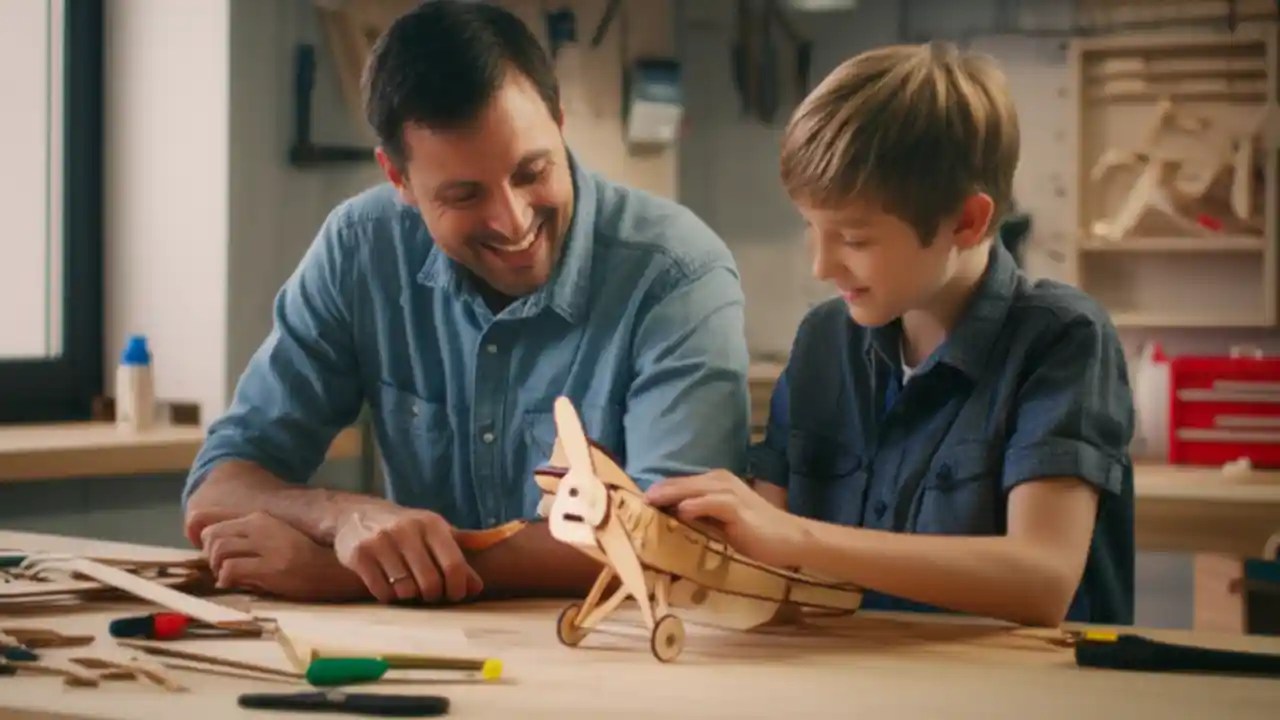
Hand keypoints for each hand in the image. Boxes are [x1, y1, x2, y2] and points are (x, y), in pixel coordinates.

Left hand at [199, 512, 366, 601]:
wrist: (331, 569)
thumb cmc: (300, 557)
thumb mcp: (271, 538)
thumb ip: (244, 535)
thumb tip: (205, 537)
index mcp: (259, 518)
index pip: (212, 522)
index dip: (205, 543)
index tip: (215, 557)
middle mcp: (260, 526)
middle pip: (212, 536)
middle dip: (210, 556)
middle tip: (223, 569)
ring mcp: (267, 546)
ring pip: (219, 551)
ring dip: (218, 569)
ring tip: (230, 578)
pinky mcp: (271, 567)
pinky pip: (231, 570)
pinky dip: (227, 580)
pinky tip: (238, 585)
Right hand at [333, 504, 483, 603]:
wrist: (356, 514)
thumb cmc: (405, 529)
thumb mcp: (434, 532)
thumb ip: (458, 556)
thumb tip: (476, 587)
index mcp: (431, 524)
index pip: (454, 564)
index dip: (458, 587)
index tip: (455, 595)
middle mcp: (406, 530)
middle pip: (430, 583)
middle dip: (433, 595)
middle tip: (430, 594)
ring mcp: (381, 542)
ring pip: (406, 591)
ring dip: (410, 597)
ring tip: (408, 587)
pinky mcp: (359, 555)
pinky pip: (382, 592)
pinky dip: (389, 596)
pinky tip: (389, 586)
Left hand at [644, 470, 809, 567]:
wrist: (789, 538)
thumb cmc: (755, 533)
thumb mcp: (720, 523)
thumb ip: (699, 517)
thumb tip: (670, 519)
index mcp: (715, 483)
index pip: (680, 484)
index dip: (659, 491)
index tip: (634, 500)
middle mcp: (721, 482)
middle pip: (682, 483)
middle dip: (658, 490)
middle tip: (633, 499)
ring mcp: (730, 493)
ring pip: (694, 489)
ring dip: (671, 494)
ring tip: (649, 500)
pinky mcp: (738, 509)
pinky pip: (714, 504)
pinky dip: (697, 506)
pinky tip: (682, 510)